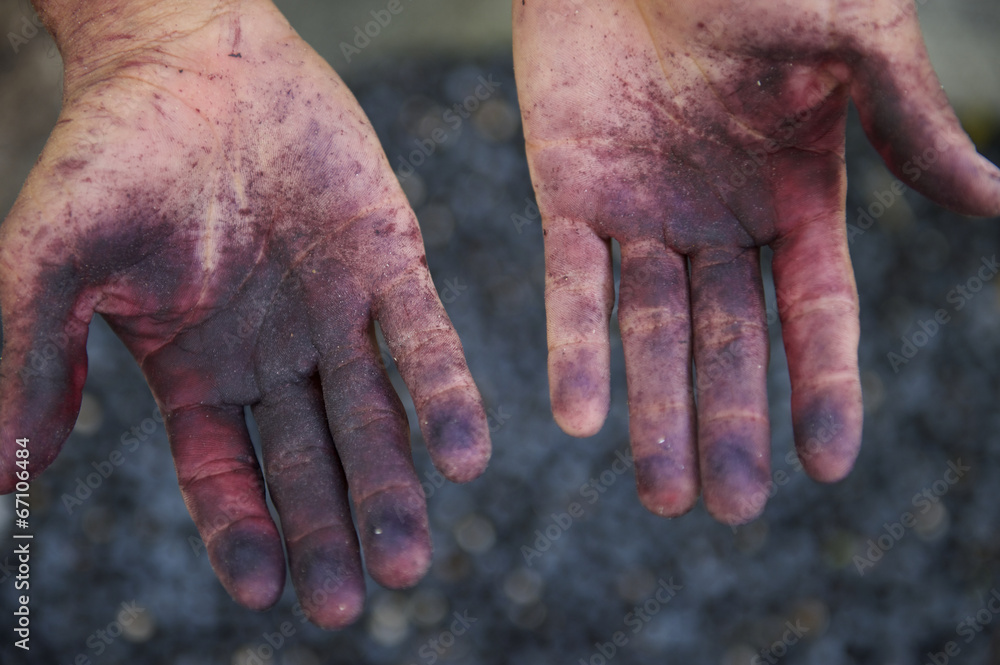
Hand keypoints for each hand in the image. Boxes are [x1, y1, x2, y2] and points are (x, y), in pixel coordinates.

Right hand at [0, 0, 489, 626]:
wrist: (191, 57)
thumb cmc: (113, 154)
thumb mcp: (53, 260)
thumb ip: (30, 358)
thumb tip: (3, 476)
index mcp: (199, 372)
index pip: (225, 474)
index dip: (244, 530)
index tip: (269, 588)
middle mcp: (277, 357)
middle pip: (309, 462)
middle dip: (331, 528)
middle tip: (354, 597)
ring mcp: (337, 312)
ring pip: (373, 416)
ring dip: (394, 484)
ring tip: (411, 554)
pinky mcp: (389, 261)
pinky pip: (424, 338)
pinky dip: (445, 395)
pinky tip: (466, 455)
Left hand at [512, 0, 999, 523]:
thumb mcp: (849, 40)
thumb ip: (906, 124)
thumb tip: (998, 202)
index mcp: (796, 194)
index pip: (816, 311)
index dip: (825, 385)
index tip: (828, 464)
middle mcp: (719, 222)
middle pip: (731, 342)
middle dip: (728, 421)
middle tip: (724, 508)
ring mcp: (643, 216)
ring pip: (651, 332)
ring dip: (654, 412)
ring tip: (660, 494)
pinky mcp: (570, 198)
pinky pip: (570, 286)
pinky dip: (574, 348)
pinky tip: (575, 416)